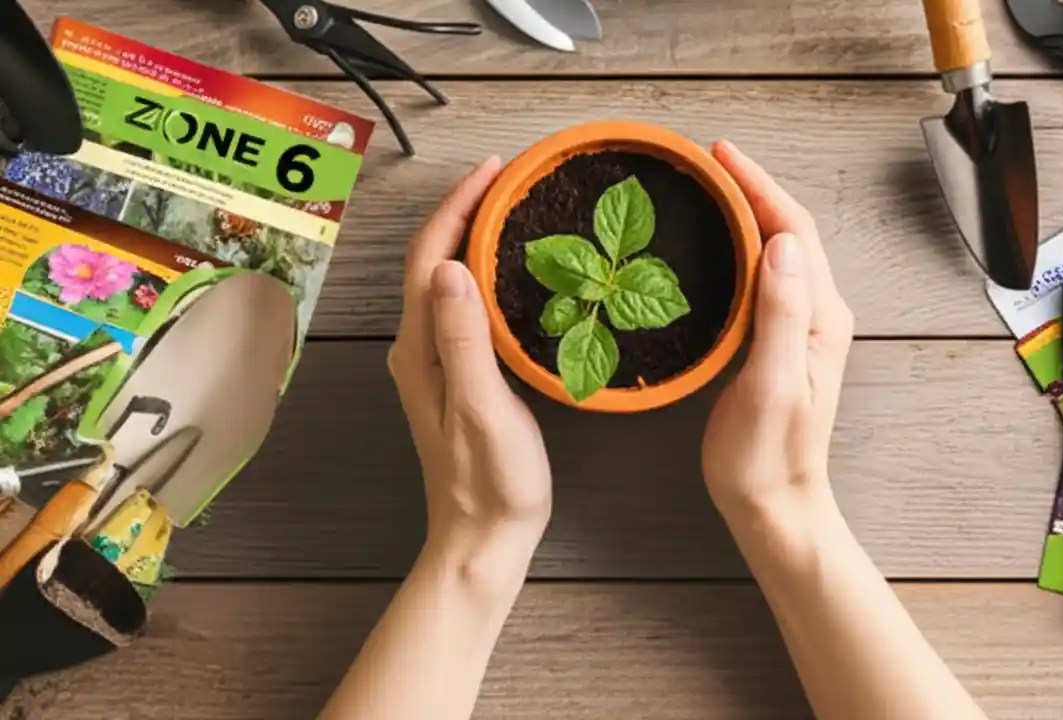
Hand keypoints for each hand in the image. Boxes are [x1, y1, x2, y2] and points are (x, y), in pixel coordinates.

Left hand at [388, 157, 552, 566]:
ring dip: (473, 238)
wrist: (483, 538)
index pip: (429, 258)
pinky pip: (463, 306)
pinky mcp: (457, 374)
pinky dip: (484, 273)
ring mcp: (435, 362)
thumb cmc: (490, 481)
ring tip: (514, 209)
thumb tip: (450, 268)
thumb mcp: (482, 409)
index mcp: (420, 349)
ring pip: (447, 280)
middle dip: (465, 212)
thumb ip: (464, 341)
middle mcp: (418, 348)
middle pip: (432, 261)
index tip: (494, 171)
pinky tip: (513, 270)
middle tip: (511, 179)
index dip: (457, 208)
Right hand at [702, 141, 854, 524]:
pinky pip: (764, 278)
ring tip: (708, 189)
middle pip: (790, 232)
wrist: (774, 504)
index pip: (795, 230)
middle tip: (706, 162)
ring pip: (777, 251)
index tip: (720, 154)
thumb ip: (779, 313)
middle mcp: (817, 314)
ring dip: (748, 213)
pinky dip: (740, 248)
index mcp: (820, 317)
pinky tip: (715, 246)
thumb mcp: (772, 384)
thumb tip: (779, 242)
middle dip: (752, 189)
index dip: (759, 186)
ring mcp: (800, 328)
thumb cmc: (767, 455)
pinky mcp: (779, 343)